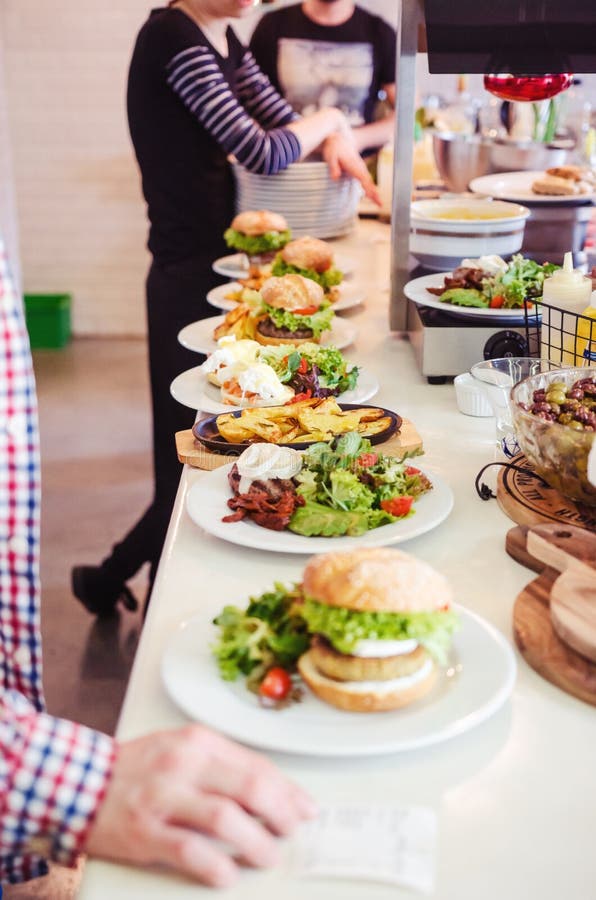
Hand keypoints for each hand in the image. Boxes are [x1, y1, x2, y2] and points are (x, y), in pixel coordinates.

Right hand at [84, 725, 317, 887]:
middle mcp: (183, 763)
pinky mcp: (144, 831)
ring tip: (268, 856)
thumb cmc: (139, 768)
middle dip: (281, 812)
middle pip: (249, 785)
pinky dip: (215, 864)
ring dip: (256, 840)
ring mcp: (162, 797)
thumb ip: (222, 766)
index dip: (288, 790)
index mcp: (197, 741)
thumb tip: (274, 792)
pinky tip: (229, 874)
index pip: (256, 764)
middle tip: (291, 832)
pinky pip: (189, 850)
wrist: (76, 781)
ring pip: (225, 817)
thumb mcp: (181, 750)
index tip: (306, 809)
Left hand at [322, 133, 381, 205]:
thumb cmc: (335, 149)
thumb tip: (335, 178)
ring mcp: (361, 170)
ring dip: (374, 193)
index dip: (368, 188)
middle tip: (381, 204)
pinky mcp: (360, 172)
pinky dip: (370, 189)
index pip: (363, 179)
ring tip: (379, 204)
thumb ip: (333, 167)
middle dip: (375, 193)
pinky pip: (366, 182)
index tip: (373, 196)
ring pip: (369, 182)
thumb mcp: (330, 156)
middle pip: (369, 182)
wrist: (340, 140)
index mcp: (354, 166)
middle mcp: (360, 168)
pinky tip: (373, 197)